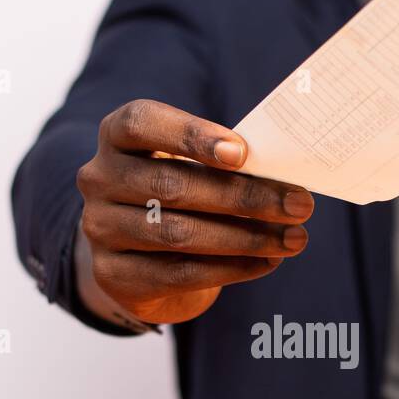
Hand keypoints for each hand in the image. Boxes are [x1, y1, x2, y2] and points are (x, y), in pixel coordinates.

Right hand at [75, 99, 313, 324]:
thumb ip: (224, 163)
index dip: (191, 135)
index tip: (242, 152)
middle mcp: (99, 178)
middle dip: (245, 196)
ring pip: (178, 233)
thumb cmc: (178, 197)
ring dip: (246, 237)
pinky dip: (231, 268)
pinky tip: (266, 262)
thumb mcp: (191, 167)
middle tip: (299, 204)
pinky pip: (179, 273)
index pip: (142, 123)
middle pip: (172, 185)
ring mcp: (100, 228)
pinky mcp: (113, 275)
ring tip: (294, 239)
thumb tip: (283, 177)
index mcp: (116, 137)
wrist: (136, 260)